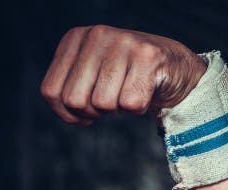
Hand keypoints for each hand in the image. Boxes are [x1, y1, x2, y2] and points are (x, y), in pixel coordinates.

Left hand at [41, 25, 206, 125]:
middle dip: (92, 113)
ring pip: (103, 103)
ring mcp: (123, 43)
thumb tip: (66, 111)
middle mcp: (96, 35)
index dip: (66, 114)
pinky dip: (139, 109)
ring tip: (129, 94)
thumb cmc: (131, 77)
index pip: (51, 91)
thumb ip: (72, 88)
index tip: (83, 117)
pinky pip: (131, 104)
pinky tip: (146, 93)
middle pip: (75, 100)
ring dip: (119, 110)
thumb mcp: (94, 76)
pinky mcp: (148, 57)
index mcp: (76, 38)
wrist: (176, 68)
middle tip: (109, 107)